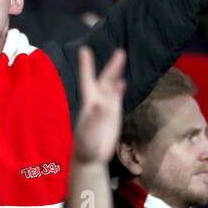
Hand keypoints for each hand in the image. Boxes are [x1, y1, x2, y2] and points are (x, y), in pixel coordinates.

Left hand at [73, 46, 126, 164]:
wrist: (91, 158)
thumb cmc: (86, 146)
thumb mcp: (88, 132)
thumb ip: (94, 118)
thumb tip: (99, 104)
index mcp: (89, 103)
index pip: (87, 80)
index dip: (87, 66)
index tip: (85, 50)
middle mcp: (98, 102)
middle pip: (105, 80)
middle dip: (111, 66)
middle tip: (120, 51)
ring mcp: (107, 108)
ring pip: (112, 87)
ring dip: (116, 73)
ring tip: (122, 58)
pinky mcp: (114, 115)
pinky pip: (117, 99)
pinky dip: (119, 90)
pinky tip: (122, 82)